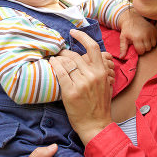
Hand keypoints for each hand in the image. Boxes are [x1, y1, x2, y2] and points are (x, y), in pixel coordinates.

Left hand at [50, 29, 112, 144]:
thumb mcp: (104, 84)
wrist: (95, 124)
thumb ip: (97, 69)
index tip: (73, 32)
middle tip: (59, 53)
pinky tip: (52, 64)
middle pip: (75, 55)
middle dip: (65, 52)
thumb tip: (86, 56)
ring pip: (66, 63)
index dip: (82, 37)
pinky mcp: (70, 91)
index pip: (92, 47)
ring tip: (55, 59)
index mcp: (101, 72)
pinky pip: (60, 73)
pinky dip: (54, 66)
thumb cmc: (99, 105)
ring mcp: (81, 83)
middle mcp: (92, 75)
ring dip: (58, 59)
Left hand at [118, 7, 156, 57]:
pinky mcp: (155, 30)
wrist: (132, 18)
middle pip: (148, 49)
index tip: (136, 47)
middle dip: (144, 48)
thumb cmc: (127, 29)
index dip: (139, 51)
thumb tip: (121, 57)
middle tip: (140, 43)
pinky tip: (147, 37)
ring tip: (143, 40)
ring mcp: (151, 32)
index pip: (141, 51)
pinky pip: (156, 39)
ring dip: (149, 44)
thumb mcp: (123, 38)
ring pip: (153, 45)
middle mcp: (145, 35)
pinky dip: (153, 40)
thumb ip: (123, 48)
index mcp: (137, 38)